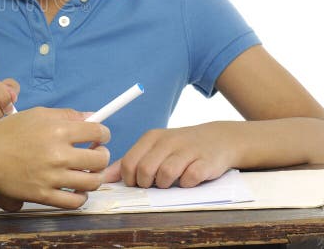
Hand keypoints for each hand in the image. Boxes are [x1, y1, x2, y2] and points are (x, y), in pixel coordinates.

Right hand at [0, 107, 110, 208]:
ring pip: (92, 182)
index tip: (100, 136)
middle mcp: (57, 154)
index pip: (97, 132)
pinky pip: (75, 201)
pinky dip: (81, 196)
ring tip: (87, 171)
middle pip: (100, 159)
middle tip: (95, 153)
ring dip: (95, 176)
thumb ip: (65, 115)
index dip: (103, 133)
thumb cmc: (6, 133)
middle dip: (102, 155)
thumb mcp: (36, 114)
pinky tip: (76, 189)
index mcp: (57, 130)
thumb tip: (91, 118)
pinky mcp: (43, 196)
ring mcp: (51, 177)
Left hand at [113, 123, 238, 188]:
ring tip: (171, 182)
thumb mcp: (153, 149)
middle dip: (146, 184)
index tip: (137, 183)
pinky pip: (189, 179)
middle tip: (154, 184)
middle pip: (145, 170)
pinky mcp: (205, 162)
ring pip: (166, 174)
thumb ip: (129, 162)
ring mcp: (187, 151)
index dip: (130, 179)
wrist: (218, 138)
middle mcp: (168, 142)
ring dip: (166, 185)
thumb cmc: (179, 147)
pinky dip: (186, 184)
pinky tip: (188, 179)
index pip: (129, 162)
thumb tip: (104, 178)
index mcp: (151, 138)